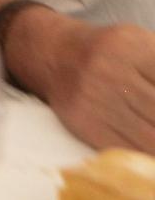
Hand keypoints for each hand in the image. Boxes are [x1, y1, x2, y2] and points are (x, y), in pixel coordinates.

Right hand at [29, 17, 154, 150]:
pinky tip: (150, 147)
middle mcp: (111, 72)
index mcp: (132, 46)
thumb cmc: (111, 51)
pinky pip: (128, 149)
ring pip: (151, 138)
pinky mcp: (86, 123)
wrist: (55, 54)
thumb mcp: (142, 44)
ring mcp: (96, 100)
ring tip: (154, 133)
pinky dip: (149, 155)